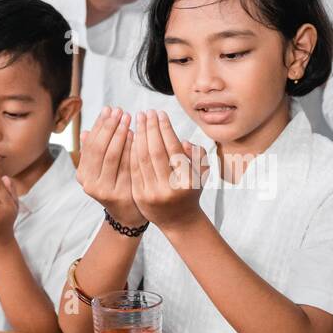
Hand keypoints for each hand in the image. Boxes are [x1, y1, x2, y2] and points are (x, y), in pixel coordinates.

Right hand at [76, 106, 144, 226]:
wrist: (129, 215)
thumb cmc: (118, 186)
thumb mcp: (102, 170)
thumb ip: (96, 152)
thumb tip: (85, 132)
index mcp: (82, 174)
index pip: (90, 144)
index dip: (99, 125)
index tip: (109, 109)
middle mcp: (89, 183)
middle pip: (100, 148)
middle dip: (110, 127)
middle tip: (120, 111)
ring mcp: (103, 190)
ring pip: (112, 156)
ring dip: (120, 134)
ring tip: (129, 119)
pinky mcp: (119, 195)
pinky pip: (126, 167)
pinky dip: (130, 150)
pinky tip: (137, 136)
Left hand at [130, 109, 208, 232]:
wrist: (179, 221)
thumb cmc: (191, 191)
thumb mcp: (201, 174)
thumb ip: (198, 155)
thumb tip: (183, 141)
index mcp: (187, 180)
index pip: (173, 148)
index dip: (165, 128)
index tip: (160, 113)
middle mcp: (170, 187)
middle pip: (156, 151)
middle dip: (150, 128)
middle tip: (146, 112)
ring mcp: (153, 193)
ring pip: (142, 158)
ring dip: (138, 136)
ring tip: (138, 120)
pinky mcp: (140, 197)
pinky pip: (134, 168)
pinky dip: (131, 151)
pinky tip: (131, 137)